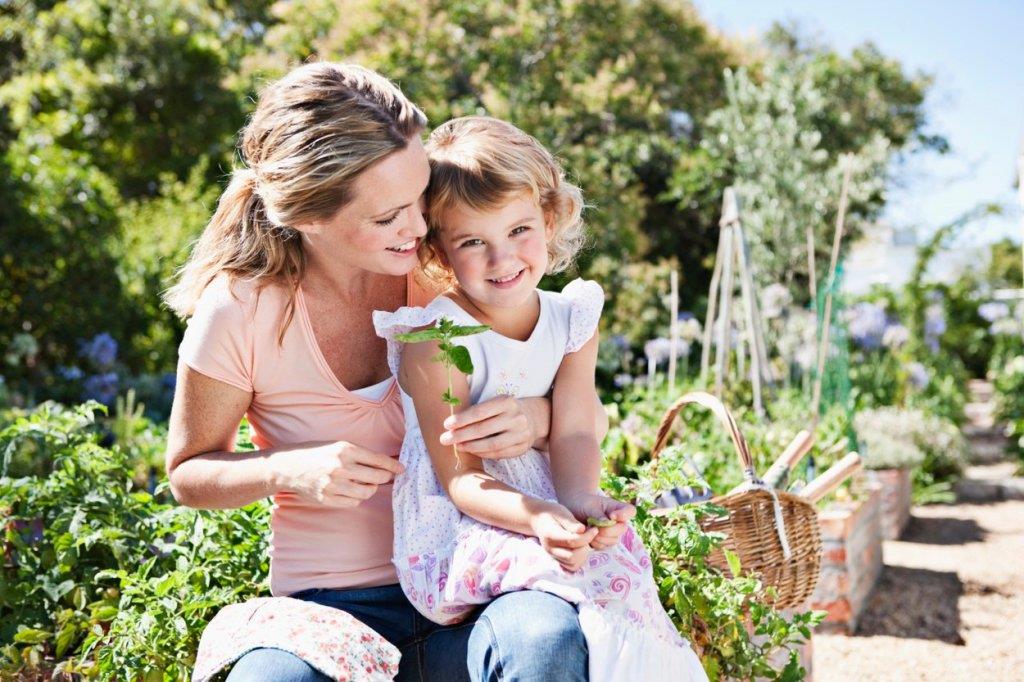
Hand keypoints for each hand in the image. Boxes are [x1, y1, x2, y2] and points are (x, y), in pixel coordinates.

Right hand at [271, 441, 404, 507]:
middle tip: (386, 477)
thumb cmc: (317, 454)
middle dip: (385, 477)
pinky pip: (353, 502)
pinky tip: (352, 490)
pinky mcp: (327, 499)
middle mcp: (340, 467)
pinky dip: (357, 498)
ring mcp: (333, 485)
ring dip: (371, 489)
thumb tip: (385, 465)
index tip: (402, 469)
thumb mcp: (338, 446)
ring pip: (367, 492)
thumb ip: (360, 454)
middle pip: (376, 477)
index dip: (393, 466)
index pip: (378, 460)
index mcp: (345, 450)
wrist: (289, 467)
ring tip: (367, 483)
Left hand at [440, 396, 539, 459]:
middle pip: (483, 429)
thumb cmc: (504, 410)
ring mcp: (521, 434)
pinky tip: (472, 451)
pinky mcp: (522, 447)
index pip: (480, 412)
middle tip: (444, 439)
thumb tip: (450, 425)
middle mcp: (516, 417)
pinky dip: (483, 454)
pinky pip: (499, 454)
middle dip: (461, 435)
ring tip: (457, 446)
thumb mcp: (495, 403)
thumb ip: (477, 412)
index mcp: (507, 402)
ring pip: (491, 444)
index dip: (462, 419)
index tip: (446, 425)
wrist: (533, 418)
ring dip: (471, 447)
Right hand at [530, 502, 598, 571]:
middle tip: (589, 536)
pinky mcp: (557, 560)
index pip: (572, 541)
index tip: (595, 529)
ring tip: (585, 542)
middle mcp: (550, 549)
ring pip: (573, 564)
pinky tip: (581, 548)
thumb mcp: (561, 512)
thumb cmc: (552, 513)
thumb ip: (571, 522)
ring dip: (583, 555)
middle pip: (573, 556)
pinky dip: (579, 560)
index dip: (587, 536)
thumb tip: (582, 530)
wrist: (538, 519)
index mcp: (550, 535)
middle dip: (585, 547)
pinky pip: (571, 567)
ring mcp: (553, 556)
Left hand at [563, 493, 635, 550]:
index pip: (630, 511)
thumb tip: (607, 523)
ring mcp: (612, 533)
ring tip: (588, 529)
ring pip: (613, 540)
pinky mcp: (605, 541)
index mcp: (617, 508)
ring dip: (600, 537)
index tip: (611, 515)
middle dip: (607, 530)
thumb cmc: (583, 505)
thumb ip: (598, 514)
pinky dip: (595, 542)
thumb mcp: (589, 506)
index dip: (624, 515)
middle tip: (594, 527)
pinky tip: (588, 536)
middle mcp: (618, 522)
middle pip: (622, 529)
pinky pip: (604, 546)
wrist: (574, 512)